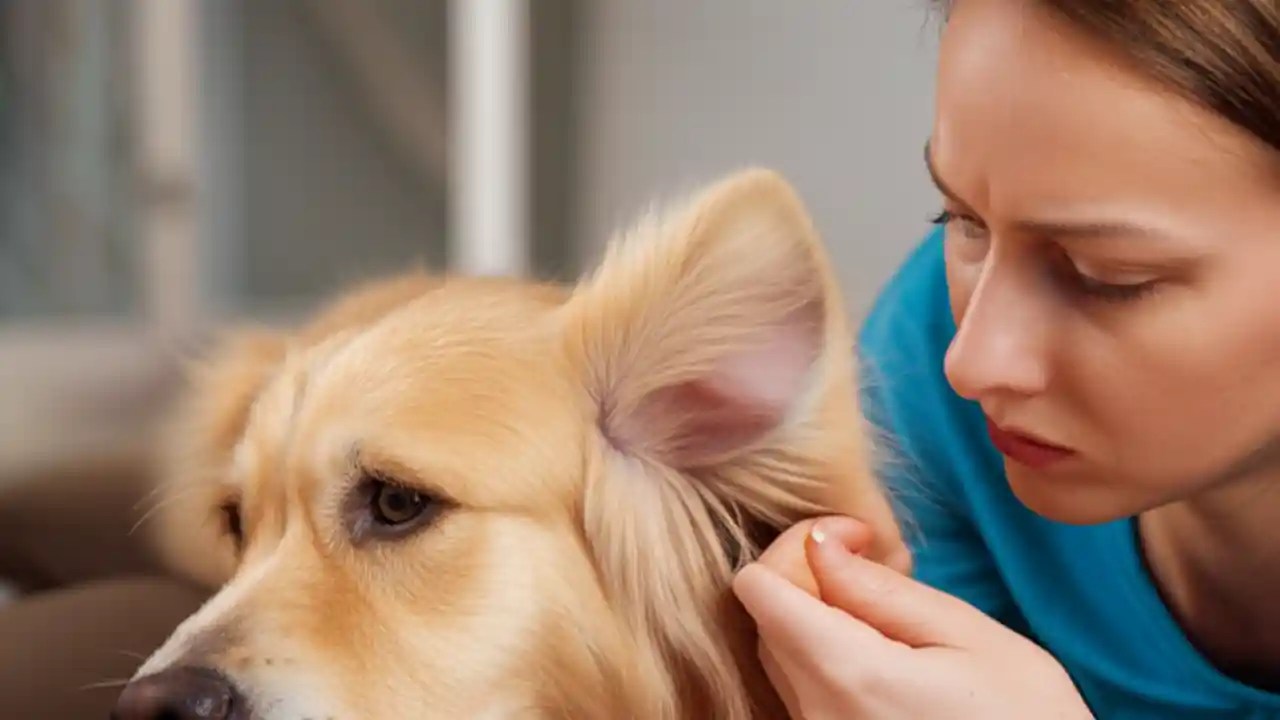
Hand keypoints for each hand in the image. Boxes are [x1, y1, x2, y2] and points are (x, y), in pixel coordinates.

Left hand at [734, 517, 1093, 719]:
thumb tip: (817, 543)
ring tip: (889, 619)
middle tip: (879, 566)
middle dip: (809, 575)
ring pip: (779, 653)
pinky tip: (882, 656)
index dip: (797, 543)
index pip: (757, 587)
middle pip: (764, 617)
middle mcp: (814, 715)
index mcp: (846, 675)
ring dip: (816, 618)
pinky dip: (825, 657)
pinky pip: (801, 690)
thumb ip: (880, 588)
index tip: (859, 538)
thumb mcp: (970, 637)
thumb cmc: (1028, 719)